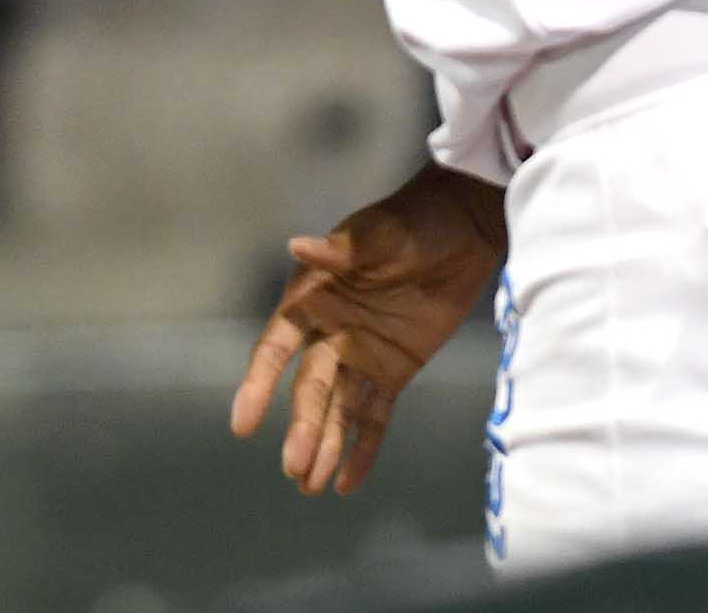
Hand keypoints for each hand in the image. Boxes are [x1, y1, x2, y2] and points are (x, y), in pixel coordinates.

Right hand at [230, 162, 506, 495]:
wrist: (465, 228)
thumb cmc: (412, 222)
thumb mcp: (377, 234)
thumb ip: (339, 250)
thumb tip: (298, 246)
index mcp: (311, 297)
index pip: (276, 348)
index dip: (257, 385)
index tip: (242, 423)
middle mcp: (329, 331)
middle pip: (309, 390)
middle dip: (302, 429)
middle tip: (295, 469)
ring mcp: (361, 354)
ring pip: (338, 410)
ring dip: (326, 446)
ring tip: (311, 486)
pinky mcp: (395, 370)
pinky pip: (375, 416)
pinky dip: (363, 447)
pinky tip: (348, 481)